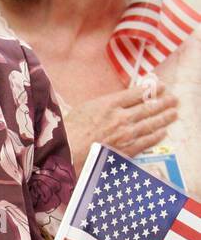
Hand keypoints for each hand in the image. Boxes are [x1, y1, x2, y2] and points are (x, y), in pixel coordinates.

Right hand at [63, 83, 178, 169]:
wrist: (66, 152)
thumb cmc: (69, 130)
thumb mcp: (85, 108)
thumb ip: (104, 104)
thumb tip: (119, 102)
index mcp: (109, 104)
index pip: (137, 94)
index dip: (151, 89)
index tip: (160, 87)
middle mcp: (121, 117)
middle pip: (148, 107)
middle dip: (163, 102)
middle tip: (173, 99)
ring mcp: (125, 134)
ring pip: (151, 123)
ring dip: (164, 117)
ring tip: (173, 113)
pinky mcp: (126, 149)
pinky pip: (147, 141)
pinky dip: (156, 135)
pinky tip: (162, 132)